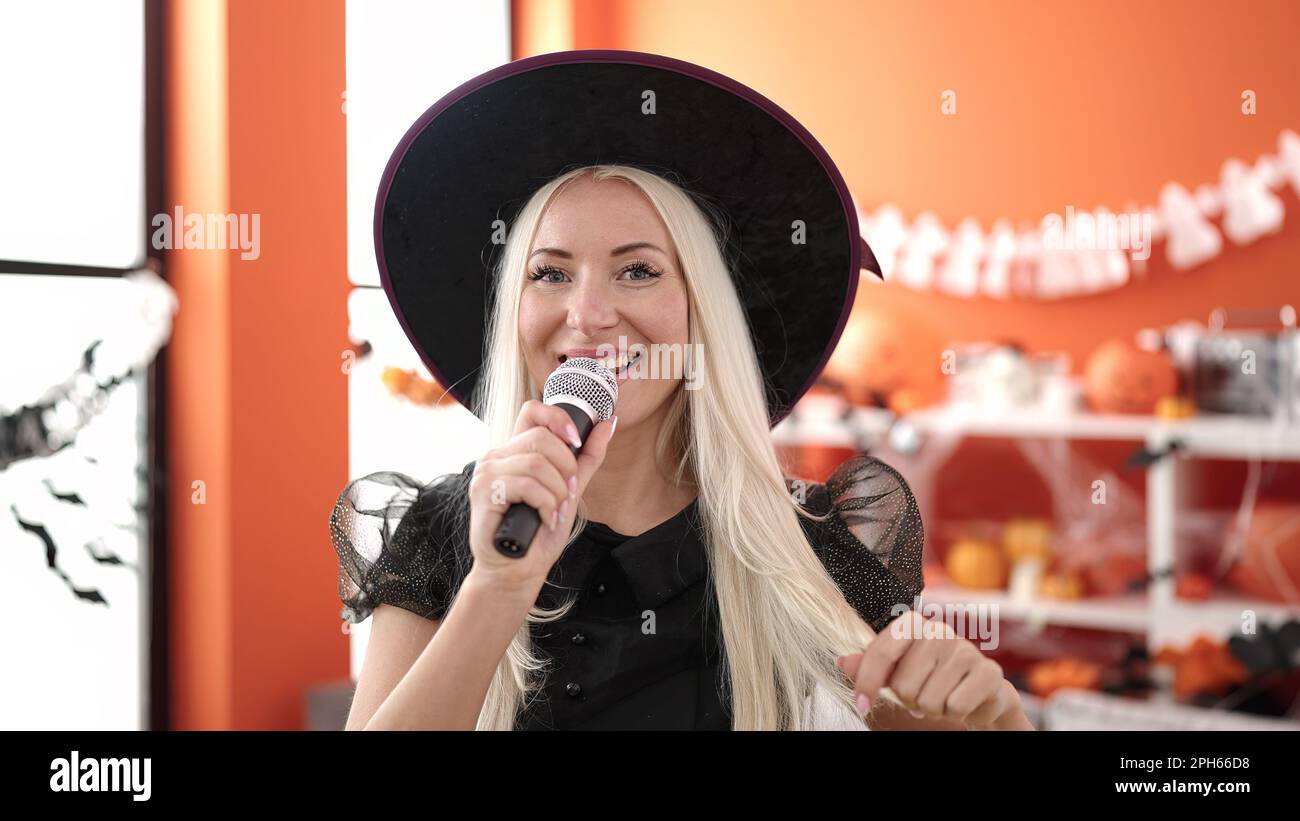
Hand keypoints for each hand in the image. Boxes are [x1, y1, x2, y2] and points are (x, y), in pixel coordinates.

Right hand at [467, 399, 616, 593]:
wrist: (518, 569)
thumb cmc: (539, 532)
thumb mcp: (570, 489)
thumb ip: (586, 458)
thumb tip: (606, 424)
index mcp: (515, 451)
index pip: (533, 410)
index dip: (558, 419)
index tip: (576, 442)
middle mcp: (497, 456)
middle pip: (542, 438)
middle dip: (565, 469)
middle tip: (564, 495)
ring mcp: (487, 472)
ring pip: (537, 464)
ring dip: (556, 493)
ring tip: (551, 511)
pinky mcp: (484, 491)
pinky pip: (528, 485)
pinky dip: (545, 505)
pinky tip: (542, 519)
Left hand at [836, 611, 1026, 729]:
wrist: (980, 693)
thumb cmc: (933, 678)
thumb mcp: (897, 671)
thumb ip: (870, 667)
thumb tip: (842, 662)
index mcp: (913, 625)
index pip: (881, 652)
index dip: (867, 683)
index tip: (862, 706)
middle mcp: (939, 631)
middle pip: (904, 686)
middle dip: (911, 701)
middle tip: (925, 694)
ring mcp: (965, 649)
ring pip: (929, 700)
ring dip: (935, 709)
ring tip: (945, 698)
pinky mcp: (989, 671)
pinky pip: (956, 706)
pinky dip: (957, 714)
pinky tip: (964, 703)